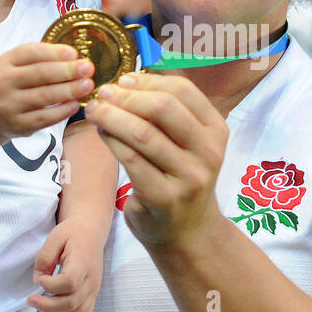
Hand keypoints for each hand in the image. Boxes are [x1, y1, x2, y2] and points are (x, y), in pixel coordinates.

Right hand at [0, 43, 94, 140]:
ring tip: (87, 85)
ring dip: (69, 90)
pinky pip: (44, 118)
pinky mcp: (18, 125)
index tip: (75, 53)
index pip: (32, 52)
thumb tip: (75, 58)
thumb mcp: (17, 64)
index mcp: (6, 61)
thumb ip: (41, 58)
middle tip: (88, 68)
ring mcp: (10, 105)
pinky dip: (62, 111)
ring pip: (44, 96)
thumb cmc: (12, 82)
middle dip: (68, 71)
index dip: (55, 52)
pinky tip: (75, 104)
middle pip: (40, 74)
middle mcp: (4, 82)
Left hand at [27, 219, 103, 311]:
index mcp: (82, 262)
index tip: (40, 280)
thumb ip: (44, 257)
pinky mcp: (92, 295)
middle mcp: (91, 279)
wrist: (91, 233)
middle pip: (72, 302)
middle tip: (30, 301)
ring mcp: (93, 289)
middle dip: (48, 306)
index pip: (70, 282)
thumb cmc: (72, 234)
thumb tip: (38, 280)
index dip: (52, 286)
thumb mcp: (55, 237)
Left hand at [85, 71, 228, 247]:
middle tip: (102, 94)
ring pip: (143, 133)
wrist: (187, 231)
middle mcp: (208, 152)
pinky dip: (111, 141)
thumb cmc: (179, 178)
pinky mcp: (165, 197)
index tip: (123, 80)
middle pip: (163, 108)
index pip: (183, 91)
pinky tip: (102, 133)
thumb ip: (168, 114)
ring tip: (95, 111)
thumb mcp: (187, 143)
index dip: (148, 81)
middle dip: (126, 96)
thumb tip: (128, 81)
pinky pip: (131, 159)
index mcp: (216, 130)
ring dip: (112, 116)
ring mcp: (189, 176)